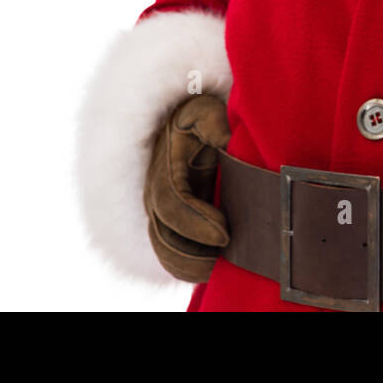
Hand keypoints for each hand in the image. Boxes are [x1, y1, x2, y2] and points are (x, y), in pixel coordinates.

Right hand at [143, 94, 231, 282]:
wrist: (189, 120)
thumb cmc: (201, 114)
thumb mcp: (206, 111)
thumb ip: (213, 124)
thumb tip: (226, 143)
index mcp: (165, 165)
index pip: (172, 203)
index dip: (195, 222)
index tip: (224, 234)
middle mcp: (156, 190)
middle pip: (163, 234)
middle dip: (192, 252)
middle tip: (222, 257)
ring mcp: (159, 207)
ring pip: (163, 247)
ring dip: (186, 264)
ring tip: (215, 268)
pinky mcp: (170, 218)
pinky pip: (168, 250)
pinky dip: (183, 266)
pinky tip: (206, 271)